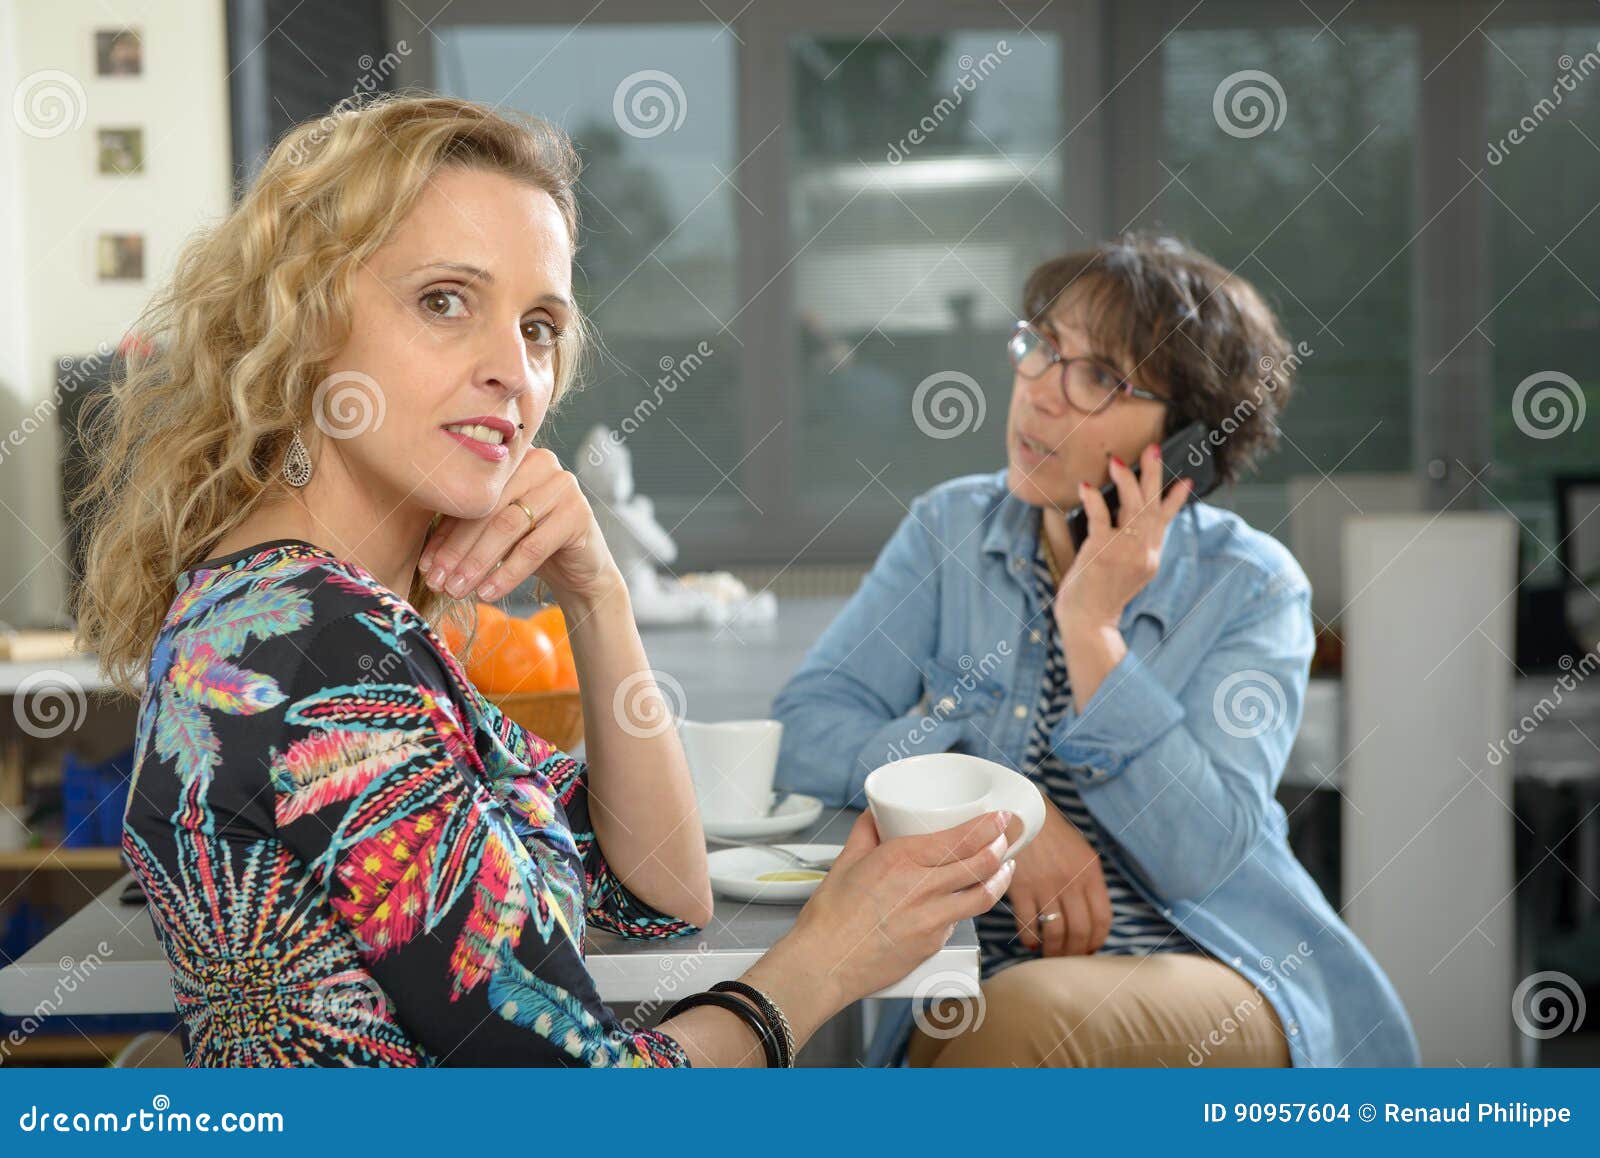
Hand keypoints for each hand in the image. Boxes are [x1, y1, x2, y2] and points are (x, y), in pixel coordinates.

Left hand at [418, 448, 621, 610]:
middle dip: (458, 550)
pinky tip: (488, 593)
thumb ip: (466, 528)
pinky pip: (533, 548)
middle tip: (438, 582)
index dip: (444, 532)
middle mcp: (540, 462)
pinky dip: (506, 573)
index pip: (471, 496)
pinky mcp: (578, 513)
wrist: (580, 568)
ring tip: (458, 590)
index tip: (426, 566)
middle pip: (487, 509)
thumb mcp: (495, 532)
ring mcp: (563, 485)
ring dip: (477, 563)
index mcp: (513, 458)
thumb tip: (425, 560)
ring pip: (507, 527)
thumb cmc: (529, 545)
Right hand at [774, 810, 1015, 1009]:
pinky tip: (969, 901)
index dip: (989, 827)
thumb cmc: (830, 917)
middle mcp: (923, 887)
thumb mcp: (845, 862)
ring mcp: (932, 919)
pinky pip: (959, 921)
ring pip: (982, 895)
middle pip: (981, 864)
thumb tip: (876, 815)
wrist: (825, 962)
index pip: (961, 838)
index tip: (1000, 818)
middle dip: (1001, 847)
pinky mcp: (933, 944)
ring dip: (1000, 879)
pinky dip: (969, 907)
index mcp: (902, 859)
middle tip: (1006, 839)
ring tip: (1005, 869)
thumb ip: (865, 833)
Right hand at [1006, 802, 1110, 956]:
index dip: (1097, 941)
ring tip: (1048, 953)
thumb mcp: (1080, 853)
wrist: (1021, 812)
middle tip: (1066, 958)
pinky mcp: (1021, 887)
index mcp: (1091, 873)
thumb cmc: (1051, 835)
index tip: (1088, 950)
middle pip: (1080, 931)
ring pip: (1056, 932)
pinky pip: (1028, 924)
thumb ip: (1088, 882)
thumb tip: (1091, 918)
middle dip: (1075, 952)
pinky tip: (1030, 941)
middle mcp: (1072, 881)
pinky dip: (1030, 939)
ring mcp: (1046, 885)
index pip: (1102, 919)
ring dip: (1052, 950)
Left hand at [1054, 440, 1191, 634]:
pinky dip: (1093, 500)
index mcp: (1150, 557)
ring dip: (1126, 480)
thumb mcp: (1121, 571)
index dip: (1175, 500)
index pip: (1165, 522)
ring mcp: (1125, 553)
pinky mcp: (1102, 553)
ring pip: (1133, 508)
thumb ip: (1127, 546)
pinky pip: (1100, 518)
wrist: (1088, 624)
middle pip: (1152, 506)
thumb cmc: (1097, 596)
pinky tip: (1086, 487)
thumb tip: (1116, 514)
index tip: (1187, 480)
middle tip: (1155, 448)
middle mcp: (1143, 553)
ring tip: (1117, 461)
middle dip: (1154, 475)